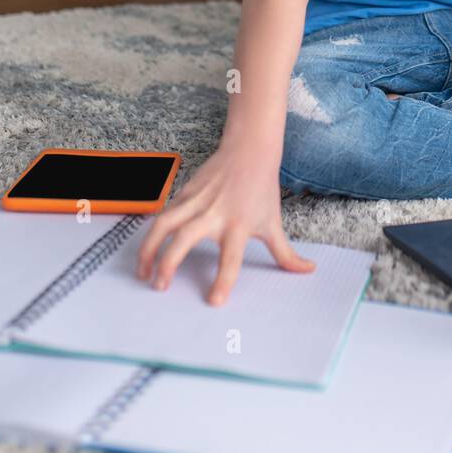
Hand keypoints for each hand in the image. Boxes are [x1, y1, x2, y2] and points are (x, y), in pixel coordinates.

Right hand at [136, 141, 314, 304]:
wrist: (249, 151)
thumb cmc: (262, 189)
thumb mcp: (274, 223)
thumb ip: (285, 253)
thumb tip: (308, 270)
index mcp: (239, 225)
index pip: (231, 258)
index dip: (223, 281)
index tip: (213, 301)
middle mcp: (214, 214)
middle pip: (185, 238)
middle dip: (169, 263)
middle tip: (160, 286)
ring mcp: (196, 201)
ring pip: (164, 224)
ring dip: (149, 248)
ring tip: (143, 272)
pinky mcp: (184, 193)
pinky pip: (163, 214)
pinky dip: (152, 233)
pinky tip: (148, 250)